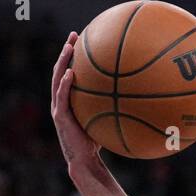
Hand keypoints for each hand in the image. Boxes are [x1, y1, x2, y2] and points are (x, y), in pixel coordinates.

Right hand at [50, 33, 101, 173]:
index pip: (69, 72)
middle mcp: (61, 100)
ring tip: (69, 47)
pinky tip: (71, 73)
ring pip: (57, 79)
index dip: (73, 56)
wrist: (84, 161)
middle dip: (66, 51)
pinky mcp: (60, 117)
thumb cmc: (97, 141)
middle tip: (73, 35)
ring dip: (62, 61)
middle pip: (60, 69)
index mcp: (69, 99)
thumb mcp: (105, 119)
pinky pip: (62, 97)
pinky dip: (65, 84)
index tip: (81, 39)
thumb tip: (137, 97)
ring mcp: (58, 107)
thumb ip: (113, 106)